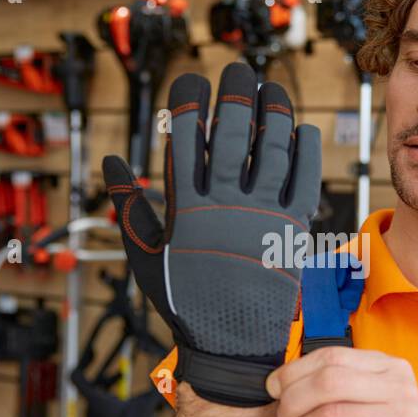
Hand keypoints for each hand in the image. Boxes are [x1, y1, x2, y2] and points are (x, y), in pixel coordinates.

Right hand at [102, 62, 320, 407]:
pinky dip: (306, 153)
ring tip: (271, 89)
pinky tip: (303, 130)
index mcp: (187, 208)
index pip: (187, 139)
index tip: (191, 79)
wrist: (232, 344)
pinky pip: (304, 181)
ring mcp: (262, 217)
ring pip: (272, 149)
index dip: (189, 102)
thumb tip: (111, 164)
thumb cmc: (186, 301)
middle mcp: (226, 206)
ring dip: (273, 112)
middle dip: (235, 95)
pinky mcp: (292, 231)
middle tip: (237, 72)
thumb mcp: (148, 258)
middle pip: (233, 133)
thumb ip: (130, 209)